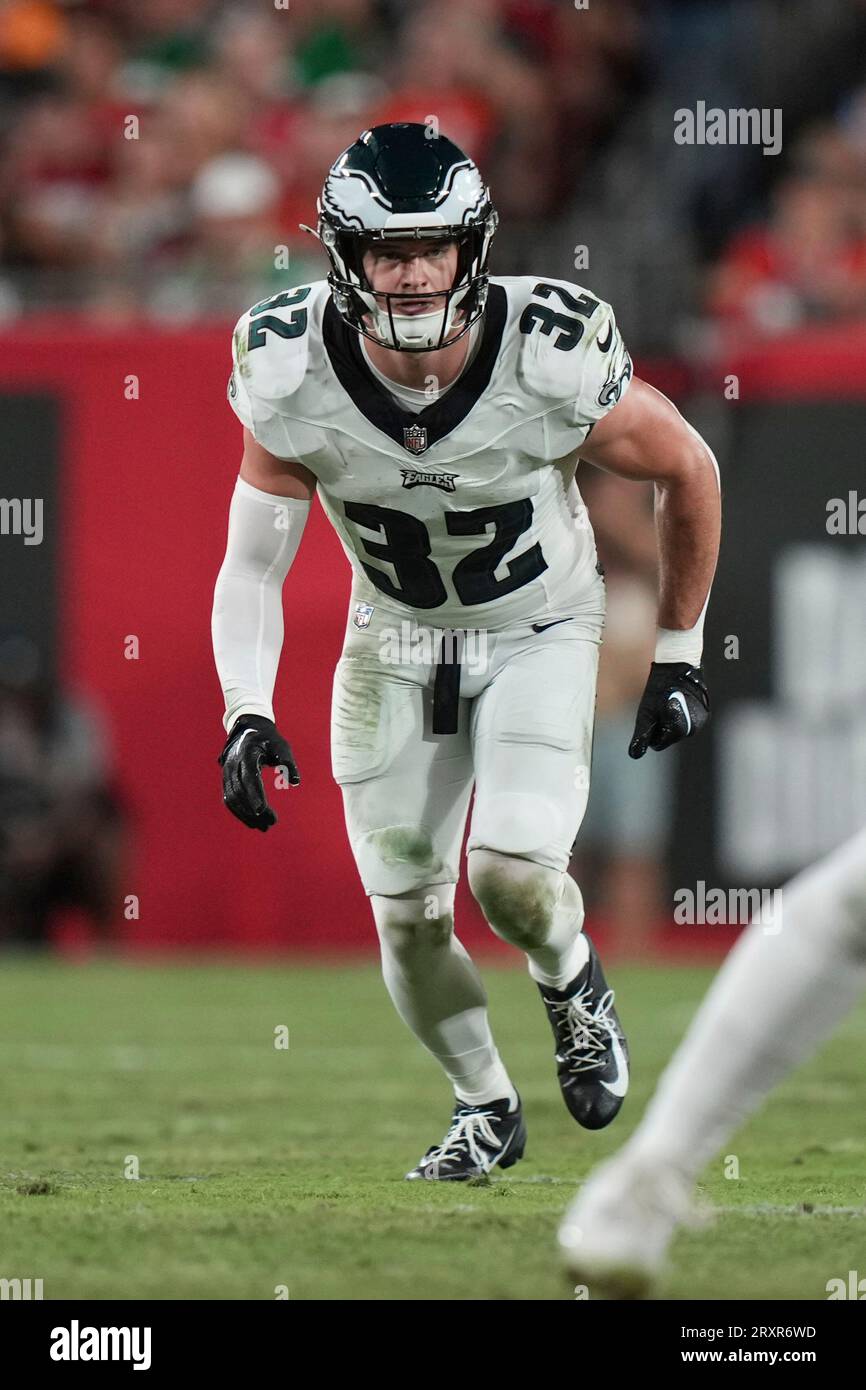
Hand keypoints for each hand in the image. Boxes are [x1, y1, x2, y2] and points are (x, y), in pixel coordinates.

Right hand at [218, 715, 299, 829]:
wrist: (247, 729)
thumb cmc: (268, 739)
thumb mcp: (281, 745)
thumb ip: (288, 762)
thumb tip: (295, 781)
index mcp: (247, 754)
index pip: (249, 778)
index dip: (255, 794)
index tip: (263, 811)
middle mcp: (233, 764)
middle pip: (240, 791)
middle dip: (254, 809)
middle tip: (272, 823)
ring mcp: (227, 772)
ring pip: (231, 798)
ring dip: (246, 815)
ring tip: (264, 827)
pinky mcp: (226, 779)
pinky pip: (229, 798)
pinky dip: (239, 812)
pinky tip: (253, 822)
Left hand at [628, 663, 709, 758]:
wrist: (679, 665)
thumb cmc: (659, 688)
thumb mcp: (646, 712)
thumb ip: (642, 734)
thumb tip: (635, 754)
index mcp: (679, 730)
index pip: (658, 743)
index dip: (651, 730)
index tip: (651, 714)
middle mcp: (694, 728)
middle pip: (669, 737)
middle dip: (662, 724)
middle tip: (659, 706)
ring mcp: (701, 720)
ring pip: (678, 729)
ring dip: (670, 719)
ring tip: (667, 701)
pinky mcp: (705, 712)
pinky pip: (688, 720)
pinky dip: (680, 714)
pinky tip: (676, 700)